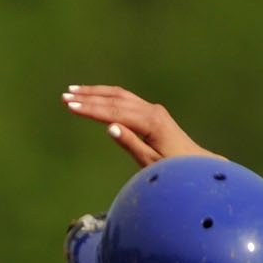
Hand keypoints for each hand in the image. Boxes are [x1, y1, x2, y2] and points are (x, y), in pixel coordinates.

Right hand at [60, 85, 210, 168]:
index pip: (113, 112)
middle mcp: (151, 111)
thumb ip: (131, 144)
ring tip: (74, 92)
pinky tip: (95, 96)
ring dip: (96, 93)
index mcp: (150, 122)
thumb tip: (110, 127)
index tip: (70, 106)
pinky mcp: (152, 113)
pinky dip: (108, 97)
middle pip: (114, 99)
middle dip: (88, 97)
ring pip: (119, 96)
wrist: (197, 166)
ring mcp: (152, 110)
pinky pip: (126, 100)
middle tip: (65, 96)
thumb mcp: (151, 163)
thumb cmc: (174, 171)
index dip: (90, 109)